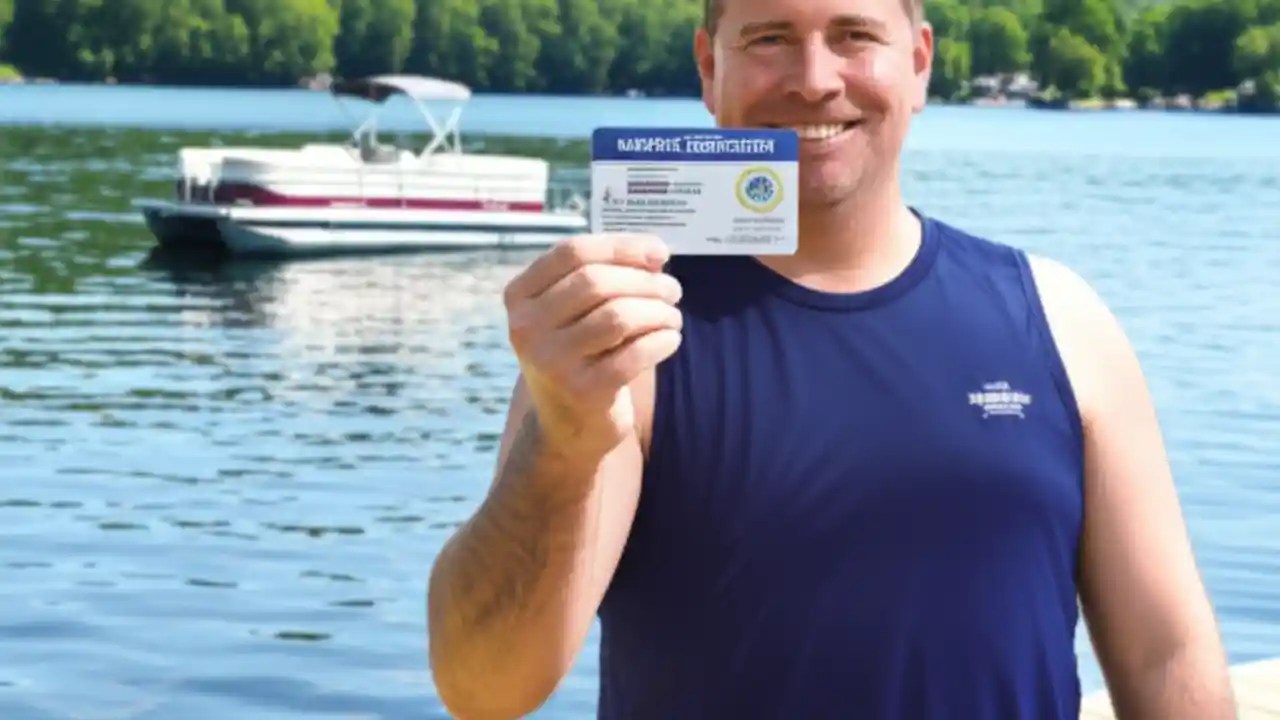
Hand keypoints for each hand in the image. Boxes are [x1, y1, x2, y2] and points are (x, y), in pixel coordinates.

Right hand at [503, 233, 682, 452]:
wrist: (567, 426)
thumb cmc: (580, 354)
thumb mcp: (575, 312)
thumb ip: (605, 276)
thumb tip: (655, 254)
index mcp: (520, 297)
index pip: (572, 252)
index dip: (621, 246)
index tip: (660, 252)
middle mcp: (526, 328)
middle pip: (596, 282)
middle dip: (645, 281)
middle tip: (673, 291)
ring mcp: (551, 362)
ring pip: (618, 316)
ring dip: (658, 311)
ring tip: (673, 317)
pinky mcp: (581, 392)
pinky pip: (634, 354)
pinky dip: (661, 341)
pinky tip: (670, 340)